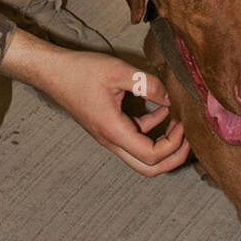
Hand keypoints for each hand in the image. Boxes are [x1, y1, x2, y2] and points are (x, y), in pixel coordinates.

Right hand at [0, 29, 190, 175]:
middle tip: (189, 139)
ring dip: (163, 145)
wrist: (52, 71)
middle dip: (173, 158)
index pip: (151, 156)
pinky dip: (152, 130)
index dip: (173, 144)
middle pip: (148, 169)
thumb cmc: (79, 71)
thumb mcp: (118, 71)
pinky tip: (161, 108)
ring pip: (141, 156)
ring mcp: (108, 136)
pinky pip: (134, 139)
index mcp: (113, 131)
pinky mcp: (107, 127)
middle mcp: (111, 140)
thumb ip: (147, 84)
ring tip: (179, 121)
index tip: (183, 123)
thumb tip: (171, 97)